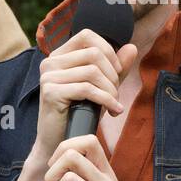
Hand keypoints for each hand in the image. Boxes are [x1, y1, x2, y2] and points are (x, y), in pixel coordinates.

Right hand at [12, 30, 138, 180]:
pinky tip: (114, 111)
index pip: (87, 36)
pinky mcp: (51, 93)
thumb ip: (116, 68)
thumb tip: (131, 47)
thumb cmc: (81, 114)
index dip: (108, 50)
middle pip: (93, 53)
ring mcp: (48, 77)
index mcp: (59, 56)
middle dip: (113, 75)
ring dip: (111, 90)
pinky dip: (106, 100)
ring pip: (92, 71)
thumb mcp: (102, 88)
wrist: (61, 144)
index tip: (116, 73)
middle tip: (116, 94)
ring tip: (114, 105)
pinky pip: (87, 89)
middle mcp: (50, 62)